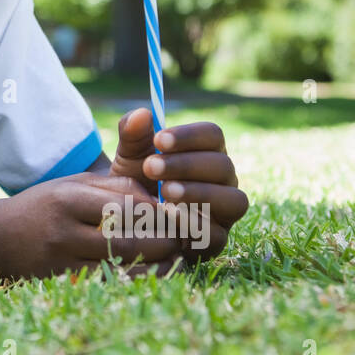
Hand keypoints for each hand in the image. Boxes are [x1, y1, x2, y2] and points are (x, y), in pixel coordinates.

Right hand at [0, 170, 184, 280]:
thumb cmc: (45, 207)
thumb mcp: (73, 184)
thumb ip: (115, 185)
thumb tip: (160, 194)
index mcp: (68, 197)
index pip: (126, 204)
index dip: (158, 210)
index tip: (179, 211)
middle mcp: (63, 229)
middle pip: (129, 238)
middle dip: (164, 238)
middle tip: (186, 236)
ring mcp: (62, 259)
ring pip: (122, 266)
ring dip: (157, 263)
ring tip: (176, 255)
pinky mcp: (62, 281)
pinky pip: (110, 284)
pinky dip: (137, 280)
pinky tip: (153, 273)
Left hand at [109, 107, 248, 261]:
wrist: (122, 217)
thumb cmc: (134, 179)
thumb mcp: (128, 155)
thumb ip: (132, 133)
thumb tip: (142, 113)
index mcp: (207, 152)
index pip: (213, 135)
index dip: (189, 136)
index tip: (159, 139)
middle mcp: (223, 181)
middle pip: (223, 166)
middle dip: (187, 165)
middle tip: (151, 167)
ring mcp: (224, 212)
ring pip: (232, 200)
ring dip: (199, 193)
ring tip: (165, 192)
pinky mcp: (216, 241)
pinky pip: (218, 234)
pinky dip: (194, 224)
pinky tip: (168, 215)